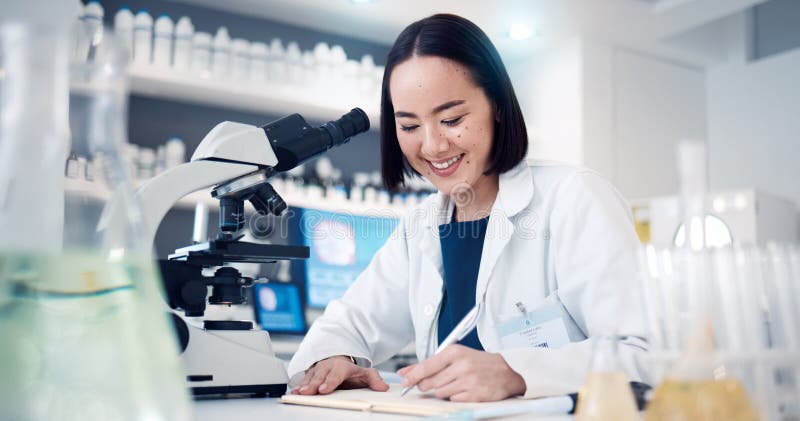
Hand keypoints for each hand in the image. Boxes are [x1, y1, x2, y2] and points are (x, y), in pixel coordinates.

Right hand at [291, 355, 388, 394]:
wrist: (341, 359)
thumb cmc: (352, 368)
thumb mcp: (366, 372)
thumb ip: (374, 380)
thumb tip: (383, 387)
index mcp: (341, 367)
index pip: (335, 375)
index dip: (329, 382)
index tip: (324, 389)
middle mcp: (328, 367)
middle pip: (320, 376)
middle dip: (313, 384)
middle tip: (308, 392)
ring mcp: (318, 370)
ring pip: (310, 377)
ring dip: (304, 385)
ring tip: (299, 392)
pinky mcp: (311, 374)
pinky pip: (304, 379)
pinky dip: (298, 385)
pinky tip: (294, 391)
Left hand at [398, 344, 525, 401]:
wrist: (506, 371)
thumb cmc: (477, 362)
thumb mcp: (455, 356)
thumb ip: (430, 363)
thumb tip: (406, 372)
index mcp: (454, 353)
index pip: (426, 366)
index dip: (412, 376)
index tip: (404, 381)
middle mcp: (461, 366)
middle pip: (430, 382)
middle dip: (427, 384)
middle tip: (431, 382)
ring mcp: (468, 381)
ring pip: (440, 392)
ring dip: (443, 390)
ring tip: (454, 383)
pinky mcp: (474, 395)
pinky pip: (453, 399)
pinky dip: (454, 396)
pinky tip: (463, 389)